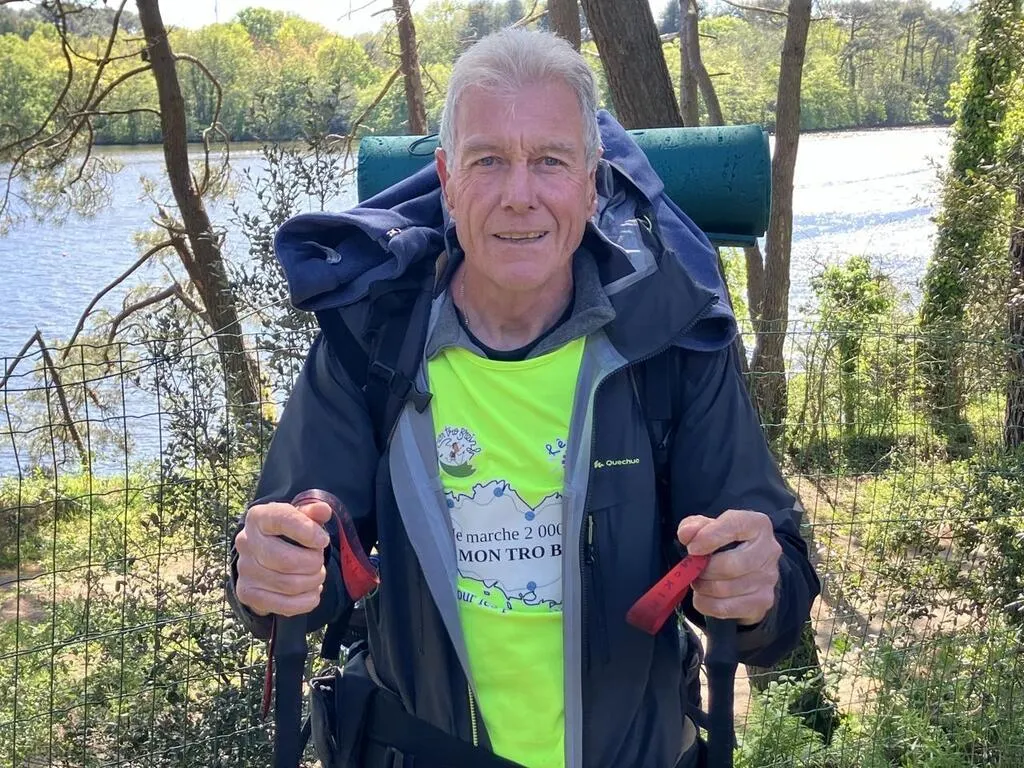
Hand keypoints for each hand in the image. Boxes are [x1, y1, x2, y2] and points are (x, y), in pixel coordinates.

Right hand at [234, 499, 332, 616]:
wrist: (262, 555)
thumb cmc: (286, 533)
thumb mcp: (299, 517)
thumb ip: (312, 512)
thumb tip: (323, 510)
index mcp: (258, 517)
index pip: (282, 520)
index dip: (308, 531)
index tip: (323, 540)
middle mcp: (246, 542)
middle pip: (287, 560)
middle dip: (313, 562)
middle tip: (319, 560)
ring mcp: (244, 570)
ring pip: (289, 584)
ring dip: (313, 581)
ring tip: (317, 574)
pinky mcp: (247, 594)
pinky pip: (285, 605)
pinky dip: (307, 601)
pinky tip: (312, 591)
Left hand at [676, 509, 780, 625]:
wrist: (750, 569)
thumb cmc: (726, 542)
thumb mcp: (709, 527)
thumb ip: (694, 526)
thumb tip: (686, 533)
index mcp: (758, 524)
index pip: (735, 526)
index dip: (709, 537)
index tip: (691, 548)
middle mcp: (769, 550)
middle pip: (730, 565)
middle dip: (703, 569)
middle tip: (692, 569)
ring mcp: (769, 578)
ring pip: (725, 589)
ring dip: (703, 586)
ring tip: (698, 580)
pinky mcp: (763, 601)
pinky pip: (725, 608)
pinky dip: (706, 604)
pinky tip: (702, 596)